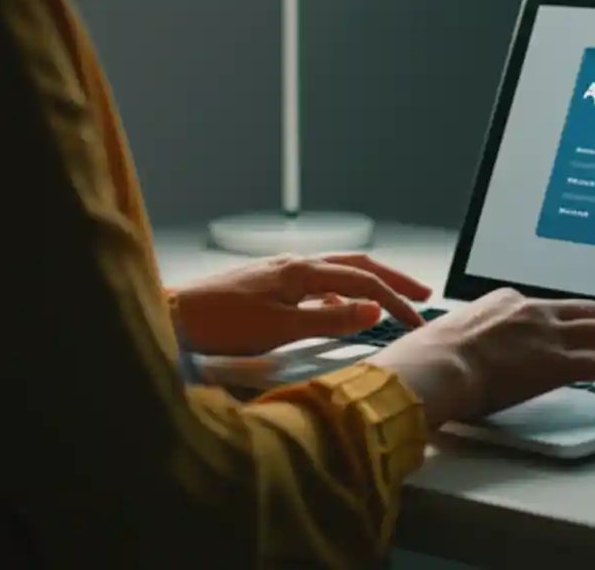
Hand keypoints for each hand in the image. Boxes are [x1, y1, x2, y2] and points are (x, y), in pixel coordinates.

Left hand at [170, 254, 431, 354]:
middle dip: (393, 279)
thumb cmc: (220, 325)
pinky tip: (341, 309)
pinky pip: (318, 282)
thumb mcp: (281, 329)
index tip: (419, 320)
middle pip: (357, 265)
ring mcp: (281, 272)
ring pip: (338, 271)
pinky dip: (342, 292)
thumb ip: (330, 320)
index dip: (396, 300)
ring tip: (391, 298)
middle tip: (423, 295)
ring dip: (370, 283)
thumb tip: (375, 308)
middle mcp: (295, 265)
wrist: (171, 316)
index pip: (364, 282)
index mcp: (302, 272)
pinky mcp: (269, 284)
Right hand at [367, 288, 594, 427]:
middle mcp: (530, 310)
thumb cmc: (427, 362)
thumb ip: (463, 344)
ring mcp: (547, 334)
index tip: (568, 337)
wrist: (433, 369)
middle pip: (583, 311)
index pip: (546, 307)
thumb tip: (456, 360)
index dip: (563, 323)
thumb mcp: (446, 342)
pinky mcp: (559, 362)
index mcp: (503, 302)